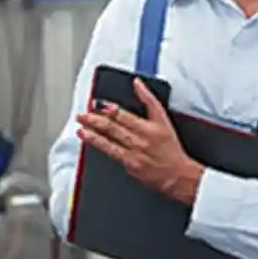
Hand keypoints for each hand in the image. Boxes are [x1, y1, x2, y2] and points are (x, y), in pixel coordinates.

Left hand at [77, 78, 203, 204]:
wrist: (177, 175)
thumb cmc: (171, 148)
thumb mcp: (164, 119)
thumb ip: (149, 99)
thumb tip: (137, 83)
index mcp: (148, 127)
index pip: (123, 115)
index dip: (108, 108)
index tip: (96, 103)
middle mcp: (139, 140)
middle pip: (113, 127)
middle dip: (94, 120)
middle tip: (82, 114)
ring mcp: (132, 154)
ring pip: (108, 141)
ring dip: (92, 133)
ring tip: (80, 126)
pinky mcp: (128, 165)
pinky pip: (111, 153)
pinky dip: (98, 145)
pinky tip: (88, 139)